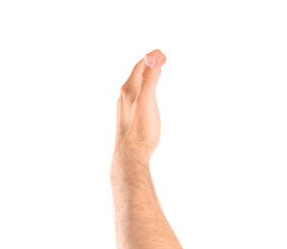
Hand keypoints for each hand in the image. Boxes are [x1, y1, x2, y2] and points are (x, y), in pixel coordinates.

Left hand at [114, 50, 164, 165]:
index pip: (140, 66)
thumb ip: (150, 79)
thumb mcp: (147, 101)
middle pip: (137, 74)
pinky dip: (143, 88)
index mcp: (129, 89)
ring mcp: (125, 107)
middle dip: (149, 64)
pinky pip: (135, 96)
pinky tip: (146, 96)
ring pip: (135, 85)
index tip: (162, 52)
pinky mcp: (129, 118)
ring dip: (146, 76)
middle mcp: (124, 96)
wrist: (130, 156)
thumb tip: (153, 57)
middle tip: (161, 58)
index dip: (151, 57)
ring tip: (155, 72)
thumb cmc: (141, 131)